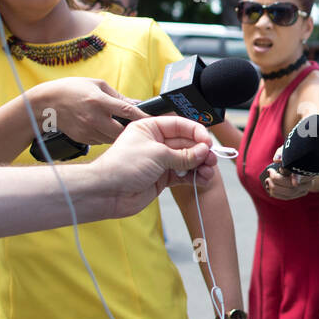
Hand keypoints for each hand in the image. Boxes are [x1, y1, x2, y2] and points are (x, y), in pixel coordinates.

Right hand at [32, 77, 143, 145]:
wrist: (45, 104)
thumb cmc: (72, 90)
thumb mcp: (96, 85)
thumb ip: (118, 96)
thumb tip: (137, 104)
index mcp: (98, 101)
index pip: (128, 111)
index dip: (144, 116)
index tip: (155, 120)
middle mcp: (94, 118)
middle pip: (123, 131)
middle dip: (134, 131)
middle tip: (141, 128)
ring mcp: (88, 131)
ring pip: (114, 139)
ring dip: (121, 135)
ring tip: (123, 128)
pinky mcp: (83, 139)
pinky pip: (102, 141)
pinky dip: (108, 136)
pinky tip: (106, 129)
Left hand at [91, 116, 216, 217]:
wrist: (107, 193)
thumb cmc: (122, 167)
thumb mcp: (157, 154)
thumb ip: (183, 154)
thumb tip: (202, 152)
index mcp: (150, 128)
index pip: (179, 125)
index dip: (195, 132)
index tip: (207, 141)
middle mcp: (156, 143)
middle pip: (186, 143)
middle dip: (200, 151)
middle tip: (211, 158)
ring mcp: (159, 161)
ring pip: (187, 160)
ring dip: (199, 165)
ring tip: (208, 171)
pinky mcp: (161, 178)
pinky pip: (183, 175)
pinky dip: (193, 177)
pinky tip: (201, 179)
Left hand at [262, 143, 313, 200]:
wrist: (303, 164)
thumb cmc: (293, 155)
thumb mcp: (288, 150)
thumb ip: (282, 153)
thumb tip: (276, 160)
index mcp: (309, 169)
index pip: (303, 174)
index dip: (296, 177)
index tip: (291, 180)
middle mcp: (309, 181)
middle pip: (294, 186)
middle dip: (278, 180)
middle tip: (269, 172)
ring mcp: (304, 189)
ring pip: (290, 193)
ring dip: (275, 188)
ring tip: (267, 180)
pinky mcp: (298, 194)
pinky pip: (286, 197)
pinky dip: (276, 194)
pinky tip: (269, 188)